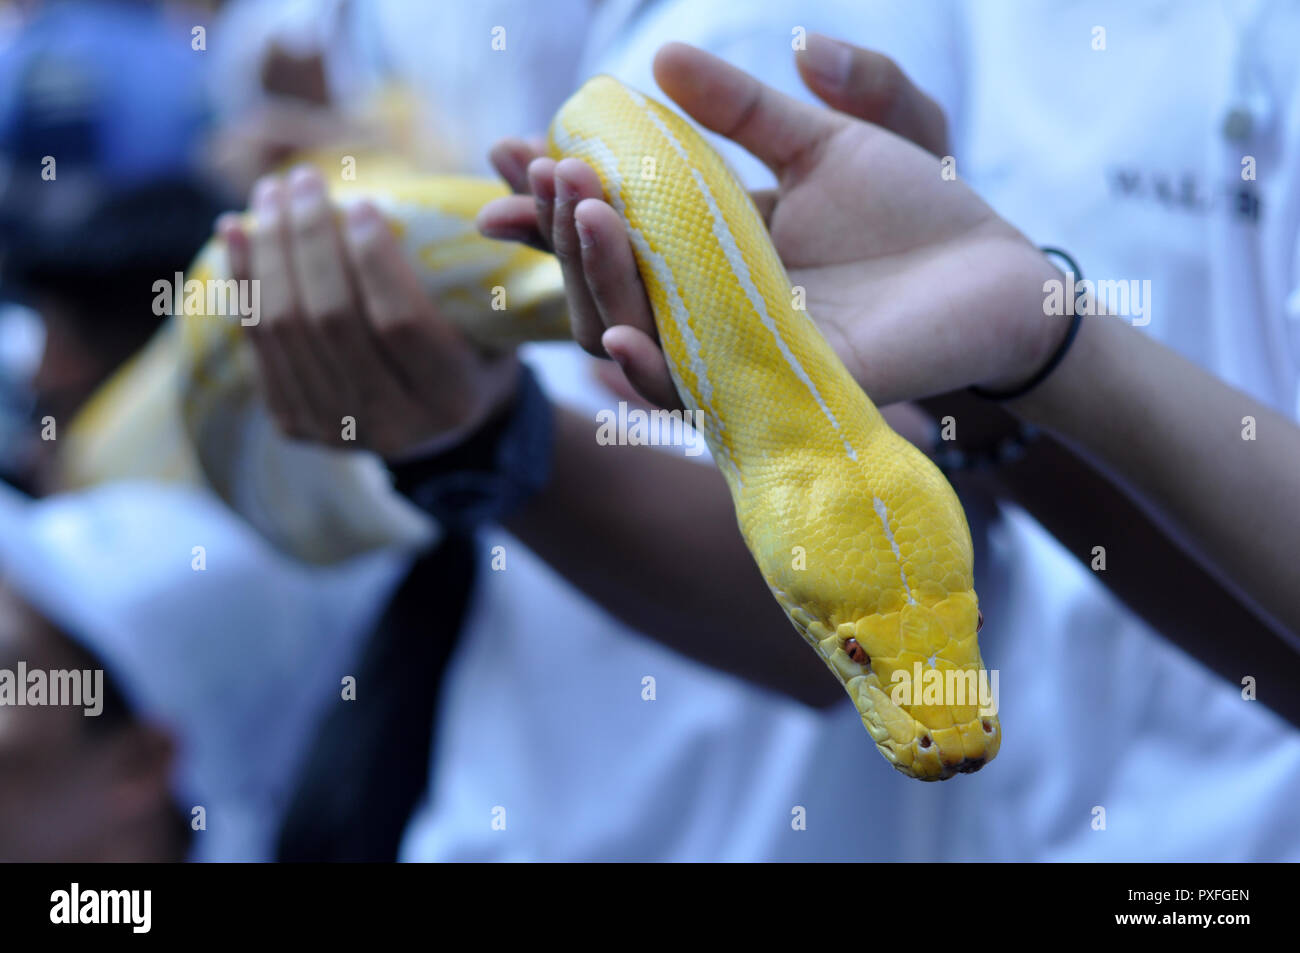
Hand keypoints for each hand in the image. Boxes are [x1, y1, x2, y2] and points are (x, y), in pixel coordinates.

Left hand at [219, 165, 519, 459]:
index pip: (400, 323)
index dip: (373, 259)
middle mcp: (395, 427)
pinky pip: (257, 343)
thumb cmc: (478, 341)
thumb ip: (492, 250)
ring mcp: (337, 431)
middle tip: (304, 180)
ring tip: (270, 193)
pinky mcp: (294, 423)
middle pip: (333, 322)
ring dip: (270, 251)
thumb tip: (497, 158)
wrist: (440, 419)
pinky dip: (242, 280)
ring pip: (286, 329)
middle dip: (311, 241)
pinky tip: (234, 229)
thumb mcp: (499, 307)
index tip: (359, 202)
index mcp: (453, 399)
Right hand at [479, 36, 1064, 409]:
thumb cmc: (920, 208)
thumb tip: (662, 59)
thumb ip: (747, 106)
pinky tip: (618, 338)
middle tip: (548, 170)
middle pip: (604, 280)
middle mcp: (709, 304)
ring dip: (593, 282)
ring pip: (632, 335)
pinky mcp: (775, 393)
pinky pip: (695, 399)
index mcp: (713, 245)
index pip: (611, 226)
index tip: (508, 150)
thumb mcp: (828, 137)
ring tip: (580, 213)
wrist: (1000, 275)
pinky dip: (650, 375)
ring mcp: (736, 352)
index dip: (551, 195)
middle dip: (560, 227)